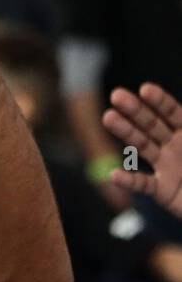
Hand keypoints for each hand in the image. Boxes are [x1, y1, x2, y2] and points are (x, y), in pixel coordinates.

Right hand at [102, 83, 181, 218]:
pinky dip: (129, 181)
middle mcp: (173, 146)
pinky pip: (143, 184)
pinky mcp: (162, 191)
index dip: (159, 101)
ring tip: (108, 118)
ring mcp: (165, 167)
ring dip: (125, 132)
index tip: (145, 90)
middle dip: (135, 109)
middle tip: (117, 95)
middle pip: (151, 124)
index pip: (172, 112)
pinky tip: (114, 175)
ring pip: (142, 146)